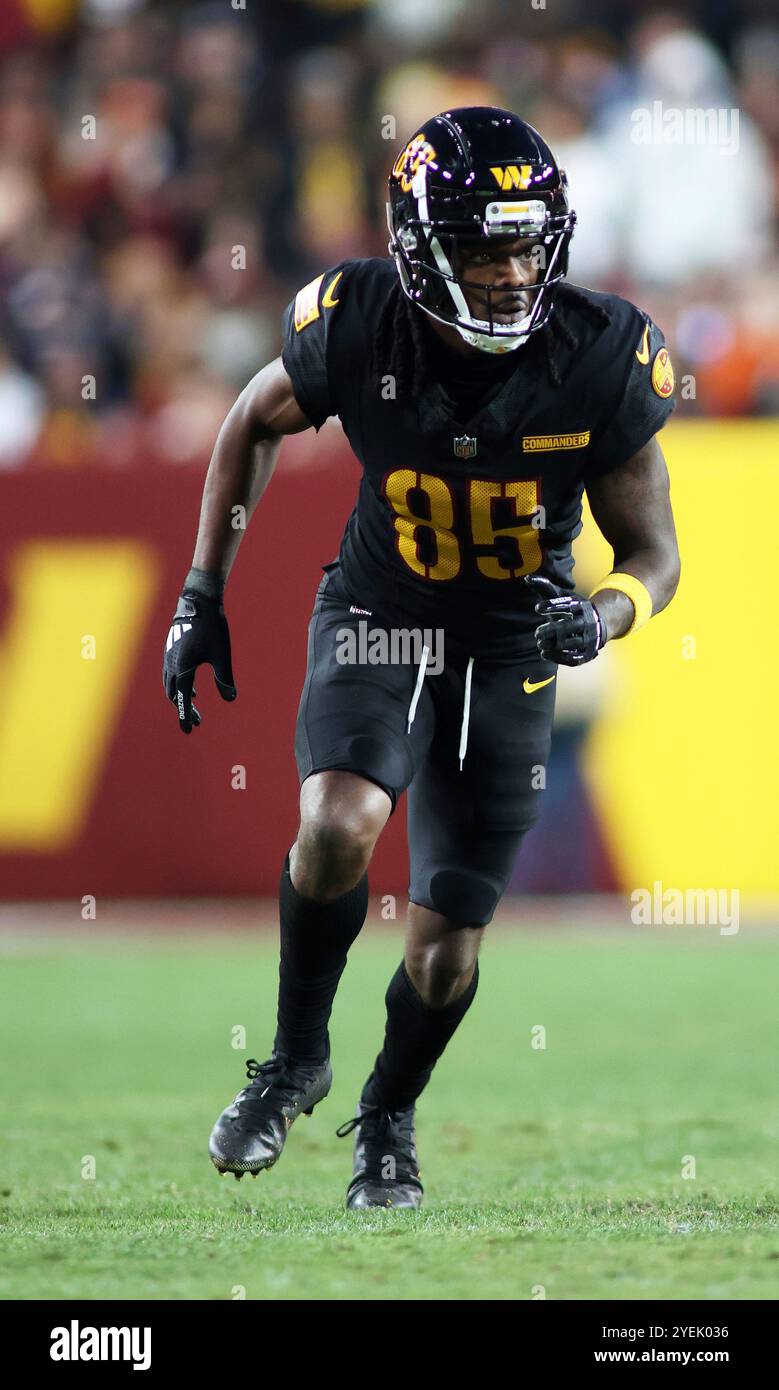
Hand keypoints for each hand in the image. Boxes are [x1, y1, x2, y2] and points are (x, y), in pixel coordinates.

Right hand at [163, 575, 235, 732]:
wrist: (197, 599)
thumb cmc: (211, 626)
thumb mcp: (222, 654)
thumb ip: (225, 678)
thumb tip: (231, 699)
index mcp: (182, 667)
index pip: (182, 699)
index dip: (185, 716)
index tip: (189, 731)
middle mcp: (171, 664)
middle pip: (174, 694)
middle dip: (184, 709)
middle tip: (198, 721)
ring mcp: (169, 656)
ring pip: (171, 684)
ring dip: (181, 698)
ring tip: (195, 707)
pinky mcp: (171, 649)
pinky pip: (171, 674)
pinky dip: (179, 685)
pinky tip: (192, 688)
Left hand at [525, 574, 605, 665]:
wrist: (599, 624)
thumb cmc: (574, 609)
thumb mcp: (562, 596)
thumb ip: (545, 587)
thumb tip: (527, 578)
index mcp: (581, 606)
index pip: (568, 604)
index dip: (553, 605)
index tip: (537, 608)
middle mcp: (587, 622)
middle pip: (569, 627)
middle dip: (551, 630)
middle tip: (537, 633)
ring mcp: (588, 639)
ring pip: (571, 644)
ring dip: (554, 645)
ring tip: (540, 643)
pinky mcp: (587, 653)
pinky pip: (573, 658)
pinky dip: (558, 657)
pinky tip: (544, 653)